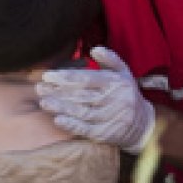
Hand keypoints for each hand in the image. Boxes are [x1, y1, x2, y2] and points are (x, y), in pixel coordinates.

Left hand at [36, 46, 154, 153]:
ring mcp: (109, 118)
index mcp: (115, 83)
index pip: (87, 79)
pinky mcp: (105, 134)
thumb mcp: (124, 73)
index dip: (66, 77)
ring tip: (44, 102)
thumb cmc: (127, 94)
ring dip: (61, 107)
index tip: (48, 76)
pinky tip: (58, 120)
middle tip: (40, 88)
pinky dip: (71, 125)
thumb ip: (110, 59)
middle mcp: (113, 100)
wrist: (142, 124)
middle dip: (58, 92)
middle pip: (81, 95)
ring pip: (82, 112)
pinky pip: (86, 129)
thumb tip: (95, 49)